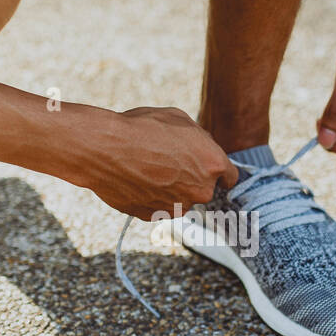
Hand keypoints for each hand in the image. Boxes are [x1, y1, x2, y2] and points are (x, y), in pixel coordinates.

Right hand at [82, 107, 237, 219]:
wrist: (105, 148)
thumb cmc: (142, 128)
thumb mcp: (178, 119)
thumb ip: (199, 139)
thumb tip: (202, 148)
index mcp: (213, 164)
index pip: (230, 177)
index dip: (219, 172)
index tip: (210, 170)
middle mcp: (200, 191)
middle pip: (203, 189)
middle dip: (191, 178)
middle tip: (168, 161)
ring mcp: (177, 207)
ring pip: (180, 200)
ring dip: (171, 189)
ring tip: (147, 168)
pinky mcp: (153, 216)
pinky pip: (158, 207)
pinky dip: (151, 197)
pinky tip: (136, 179)